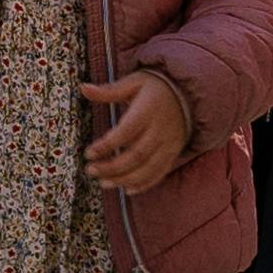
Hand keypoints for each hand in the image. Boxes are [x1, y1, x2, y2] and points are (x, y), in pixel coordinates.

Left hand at [80, 71, 191, 191]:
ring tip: (103, 182)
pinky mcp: (173, 154)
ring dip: (124, 179)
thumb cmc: (154, 89)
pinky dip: (144, 184)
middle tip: (91, 170)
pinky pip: (159, 173)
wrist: (188, 96)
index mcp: (148, 110)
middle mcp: (160, 130)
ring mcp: (169, 144)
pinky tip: (126, 190)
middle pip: (136, 155)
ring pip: (147, 168)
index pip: (125, 132)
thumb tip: (84, 88)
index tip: (88, 153)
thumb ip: (109, 91)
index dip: (106, 145)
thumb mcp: (134, 83)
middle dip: (112, 167)